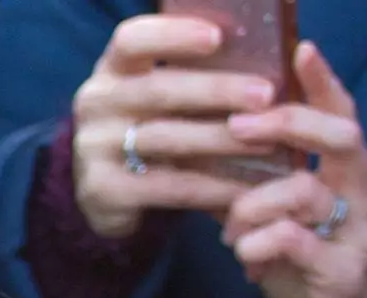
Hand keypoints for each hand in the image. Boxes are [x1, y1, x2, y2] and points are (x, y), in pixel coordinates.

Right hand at [70, 14, 278, 241]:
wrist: (110, 192)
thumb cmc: (156, 127)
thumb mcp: (166, 93)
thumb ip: (199, 71)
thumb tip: (271, 39)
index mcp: (114, 68)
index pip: (132, 39)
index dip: (172, 35)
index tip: (217, 37)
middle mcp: (97, 103)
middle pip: (158, 90)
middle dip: (216, 91)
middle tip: (266, 94)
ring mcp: (95, 148)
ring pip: (165, 139)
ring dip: (221, 139)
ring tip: (268, 141)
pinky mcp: (104, 190)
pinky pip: (168, 187)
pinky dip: (212, 187)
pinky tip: (247, 188)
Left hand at [221, 44, 366, 297]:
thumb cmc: (306, 280)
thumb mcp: (279, 226)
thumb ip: (254, 190)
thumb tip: (203, 151)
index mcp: (354, 180)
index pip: (344, 117)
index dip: (323, 83)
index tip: (300, 48)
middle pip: (339, 137)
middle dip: (284, 126)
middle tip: (236, 129)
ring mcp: (363, 235)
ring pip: (305, 191)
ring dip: (252, 203)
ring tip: (230, 229)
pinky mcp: (345, 274)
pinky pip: (293, 242)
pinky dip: (256, 243)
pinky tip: (243, 258)